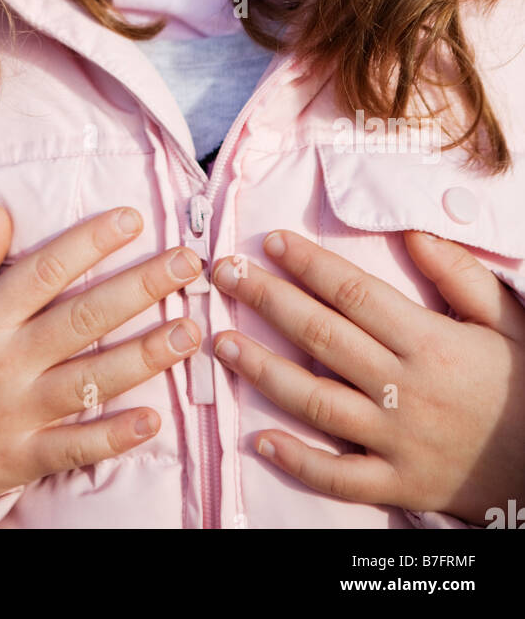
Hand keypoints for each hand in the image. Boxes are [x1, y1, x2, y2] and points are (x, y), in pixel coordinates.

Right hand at [0, 204, 202, 514]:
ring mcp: (15, 412)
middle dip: (143, 286)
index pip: (47, 269)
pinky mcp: (20, 458)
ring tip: (190, 330)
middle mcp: (5, 360)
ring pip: (92, 378)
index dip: (92, 241)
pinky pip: (75, 446)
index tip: (134, 217)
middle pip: (85, 317)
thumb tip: (0, 210)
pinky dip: (114, 435)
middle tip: (190, 262)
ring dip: (146, 355)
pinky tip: (153, 420)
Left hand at [211, 229, 524, 525]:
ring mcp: (397, 440)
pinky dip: (298, 462)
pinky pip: (339, 477)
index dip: (309, 264)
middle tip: (225, 274)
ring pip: (317, 403)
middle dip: (268, 301)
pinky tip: (260, 441)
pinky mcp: (397, 483)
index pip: (355, 293)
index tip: (271, 241)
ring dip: (263, 371)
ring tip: (220, 342)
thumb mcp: (506, 320)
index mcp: (430, 343)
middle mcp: (406, 389)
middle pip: (322, 337)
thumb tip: (412, 231)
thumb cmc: (522, 385)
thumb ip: (459, 274)